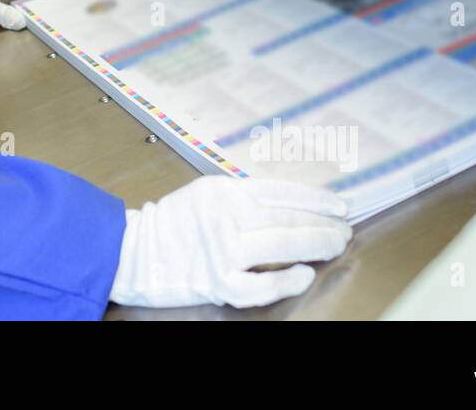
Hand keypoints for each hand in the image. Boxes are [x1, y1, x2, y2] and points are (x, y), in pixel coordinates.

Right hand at [108, 175, 351, 308]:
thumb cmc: (170, 225)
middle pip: (286, 219)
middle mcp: (224, 216)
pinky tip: (304, 275)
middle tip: (344, 229)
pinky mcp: (217, 282)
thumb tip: (292, 209)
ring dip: (315, 246)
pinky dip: (287, 281)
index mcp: (223, 191)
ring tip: (334, 246)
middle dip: (322, 225)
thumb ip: (243, 199)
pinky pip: (263, 285)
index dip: (315, 199)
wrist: (131, 252)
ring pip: (281, 247)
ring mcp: (222, 250)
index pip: (281, 191)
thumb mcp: (206, 196)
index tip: (339, 205)